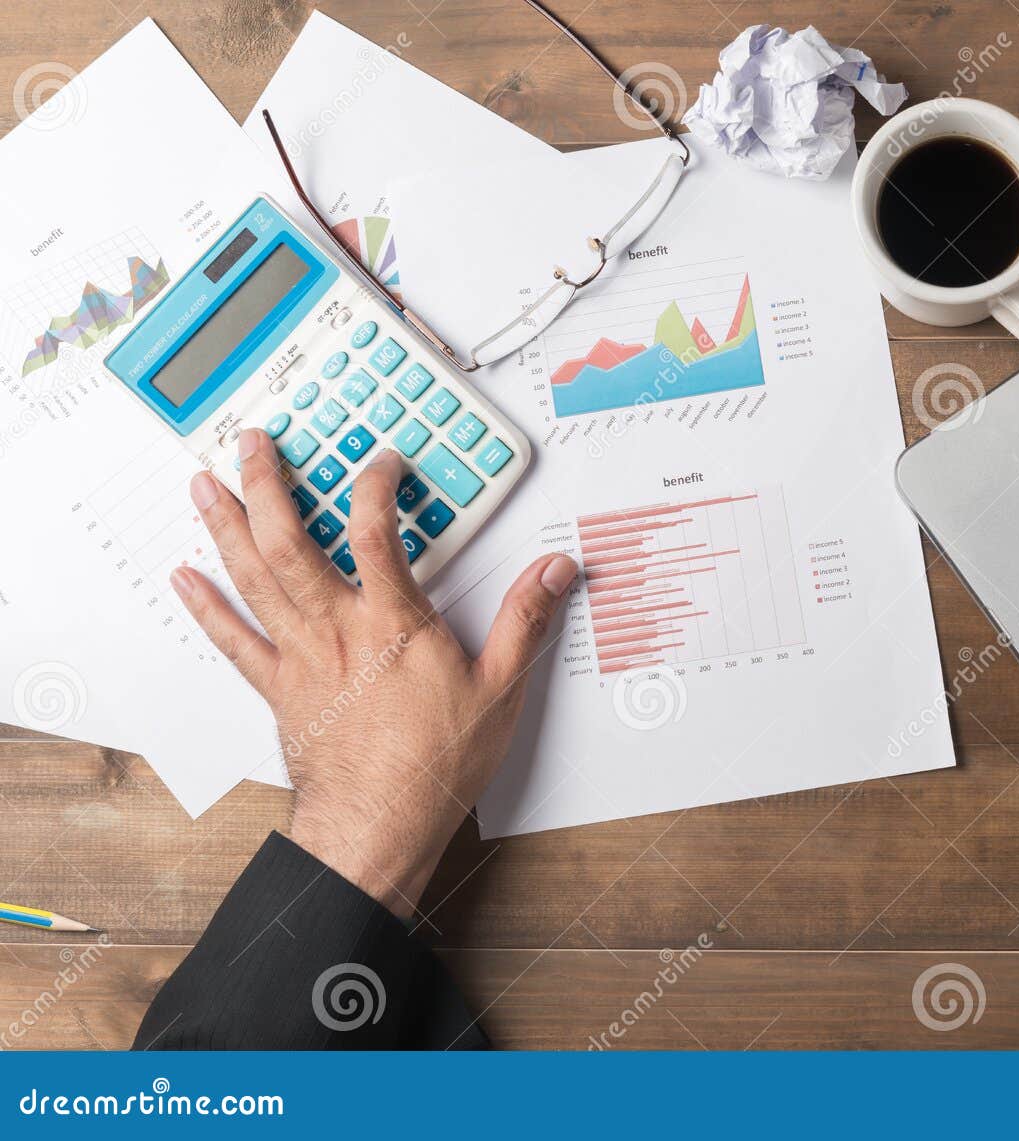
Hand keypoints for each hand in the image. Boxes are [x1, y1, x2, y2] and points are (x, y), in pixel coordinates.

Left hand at [172, 427, 576, 915]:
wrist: (377, 827)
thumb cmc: (433, 765)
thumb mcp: (501, 689)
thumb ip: (525, 621)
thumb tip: (554, 572)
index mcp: (393, 623)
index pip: (375, 532)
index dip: (375, 486)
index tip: (381, 462)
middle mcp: (337, 630)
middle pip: (289, 542)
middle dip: (267, 485)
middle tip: (253, 444)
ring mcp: (300, 658)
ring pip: (253, 579)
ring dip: (226, 527)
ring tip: (206, 485)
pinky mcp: (278, 689)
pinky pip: (234, 640)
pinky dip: (207, 607)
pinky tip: (186, 580)